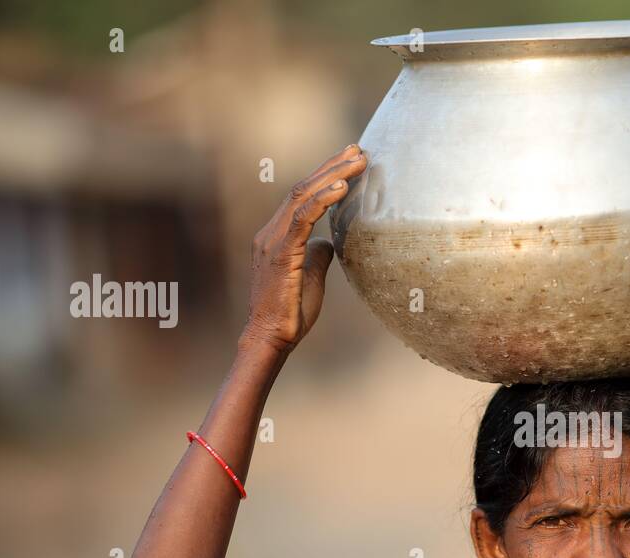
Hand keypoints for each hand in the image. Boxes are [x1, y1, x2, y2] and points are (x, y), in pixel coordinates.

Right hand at [241, 145, 367, 354]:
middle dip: (332, 166)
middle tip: (358, 148)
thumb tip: (329, 241)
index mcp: (277, 235)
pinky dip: (323, 200)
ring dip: (333, 176)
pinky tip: (343, 188)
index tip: (350, 159)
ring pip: (303, 197)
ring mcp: (273, 241)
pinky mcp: (281, 253)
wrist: (272, 337)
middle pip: (303, 188)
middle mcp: (270, 232)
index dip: (325, 175)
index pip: (302, 196)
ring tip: (358, 161)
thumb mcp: (311, 276)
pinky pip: (303, 218)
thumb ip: (317, 255)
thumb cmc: (291, 311)